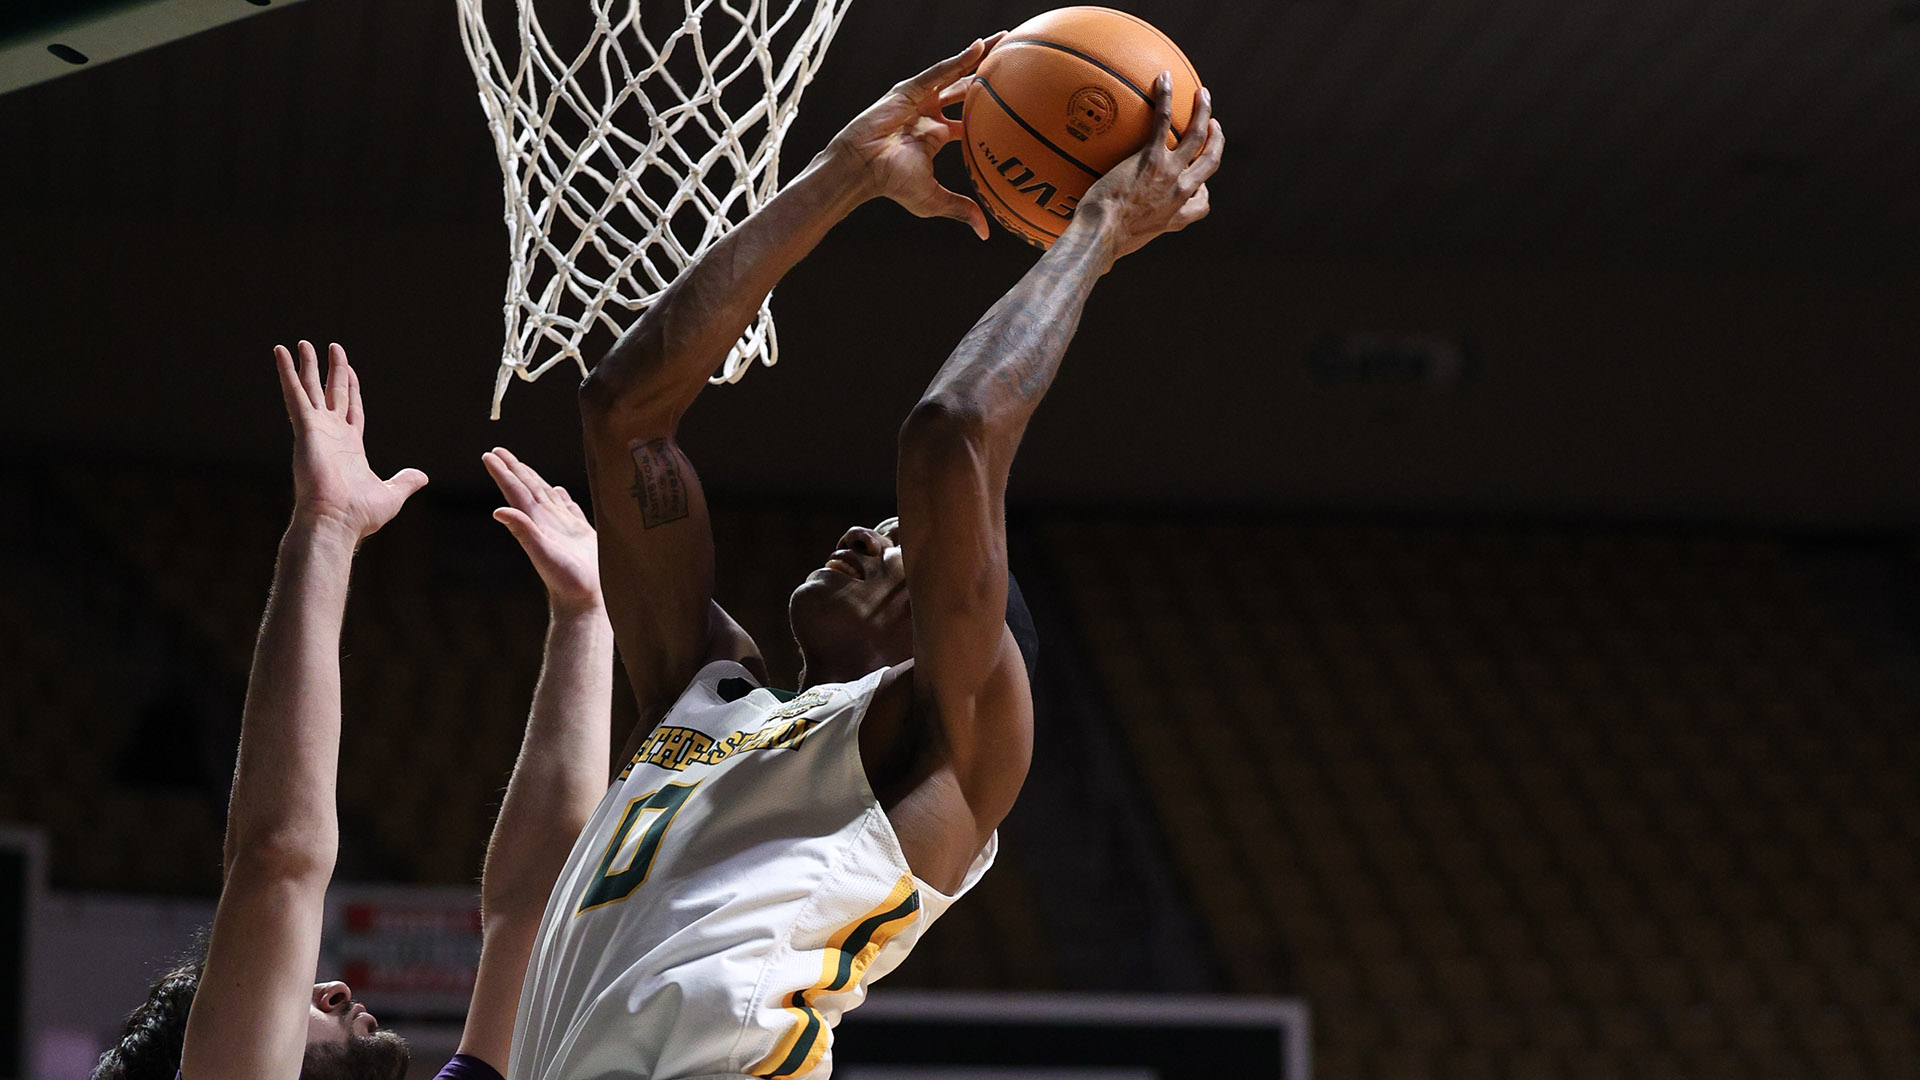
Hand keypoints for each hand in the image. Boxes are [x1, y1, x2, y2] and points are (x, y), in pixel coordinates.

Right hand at [275, 341, 426, 541]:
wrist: (336, 520)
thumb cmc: (359, 514)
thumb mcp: (392, 494)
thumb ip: (405, 481)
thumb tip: (422, 476)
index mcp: (350, 447)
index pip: (351, 409)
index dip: (351, 388)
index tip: (350, 370)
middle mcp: (331, 435)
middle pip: (332, 394)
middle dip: (332, 371)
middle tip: (331, 348)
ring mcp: (316, 430)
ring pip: (310, 389)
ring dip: (306, 366)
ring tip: (303, 343)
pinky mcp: (305, 428)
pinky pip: (294, 394)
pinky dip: (287, 372)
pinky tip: (281, 352)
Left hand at [483, 447, 602, 615]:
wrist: (584, 601)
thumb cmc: (566, 581)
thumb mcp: (543, 554)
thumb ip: (524, 531)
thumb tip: (498, 510)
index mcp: (536, 522)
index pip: (516, 491)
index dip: (504, 472)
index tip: (489, 455)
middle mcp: (546, 522)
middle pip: (527, 488)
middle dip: (515, 469)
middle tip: (499, 450)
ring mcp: (563, 528)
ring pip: (546, 496)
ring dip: (535, 479)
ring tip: (524, 466)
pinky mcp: (580, 534)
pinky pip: (569, 509)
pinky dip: (564, 498)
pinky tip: (560, 491)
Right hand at [827, 32, 1007, 239]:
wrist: (862, 170)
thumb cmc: (892, 185)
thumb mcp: (935, 199)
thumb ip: (962, 209)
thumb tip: (986, 233)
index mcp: (936, 135)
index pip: (969, 117)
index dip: (990, 109)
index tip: (1014, 103)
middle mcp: (930, 113)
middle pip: (966, 88)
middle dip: (989, 73)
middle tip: (1016, 60)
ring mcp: (920, 99)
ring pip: (956, 72)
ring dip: (981, 57)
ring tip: (1006, 40)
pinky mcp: (909, 90)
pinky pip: (940, 71)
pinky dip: (960, 58)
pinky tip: (982, 46)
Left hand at [1073, 76, 1222, 265]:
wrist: (1103, 234)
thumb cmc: (1103, 242)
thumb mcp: (1121, 245)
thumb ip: (1120, 236)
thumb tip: (1100, 245)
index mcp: (1175, 217)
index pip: (1201, 205)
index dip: (1203, 192)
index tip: (1197, 184)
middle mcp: (1180, 193)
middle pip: (1210, 162)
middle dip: (1216, 141)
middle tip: (1213, 125)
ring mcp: (1170, 174)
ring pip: (1198, 136)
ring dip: (1203, 112)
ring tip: (1201, 94)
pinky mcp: (1153, 158)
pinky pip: (1164, 122)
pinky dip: (1167, 98)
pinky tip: (1163, 79)